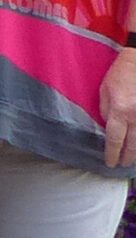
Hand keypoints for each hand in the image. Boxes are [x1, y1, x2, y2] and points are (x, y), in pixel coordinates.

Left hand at [103, 47, 135, 167]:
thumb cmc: (121, 73)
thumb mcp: (105, 90)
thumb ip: (105, 110)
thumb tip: (108, 126)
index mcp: (120, 110)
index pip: (114, 139)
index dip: (112, 153)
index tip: (110, 162)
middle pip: (132, 144)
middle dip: (126, 156)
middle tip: (122, 164)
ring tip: (132, 159)